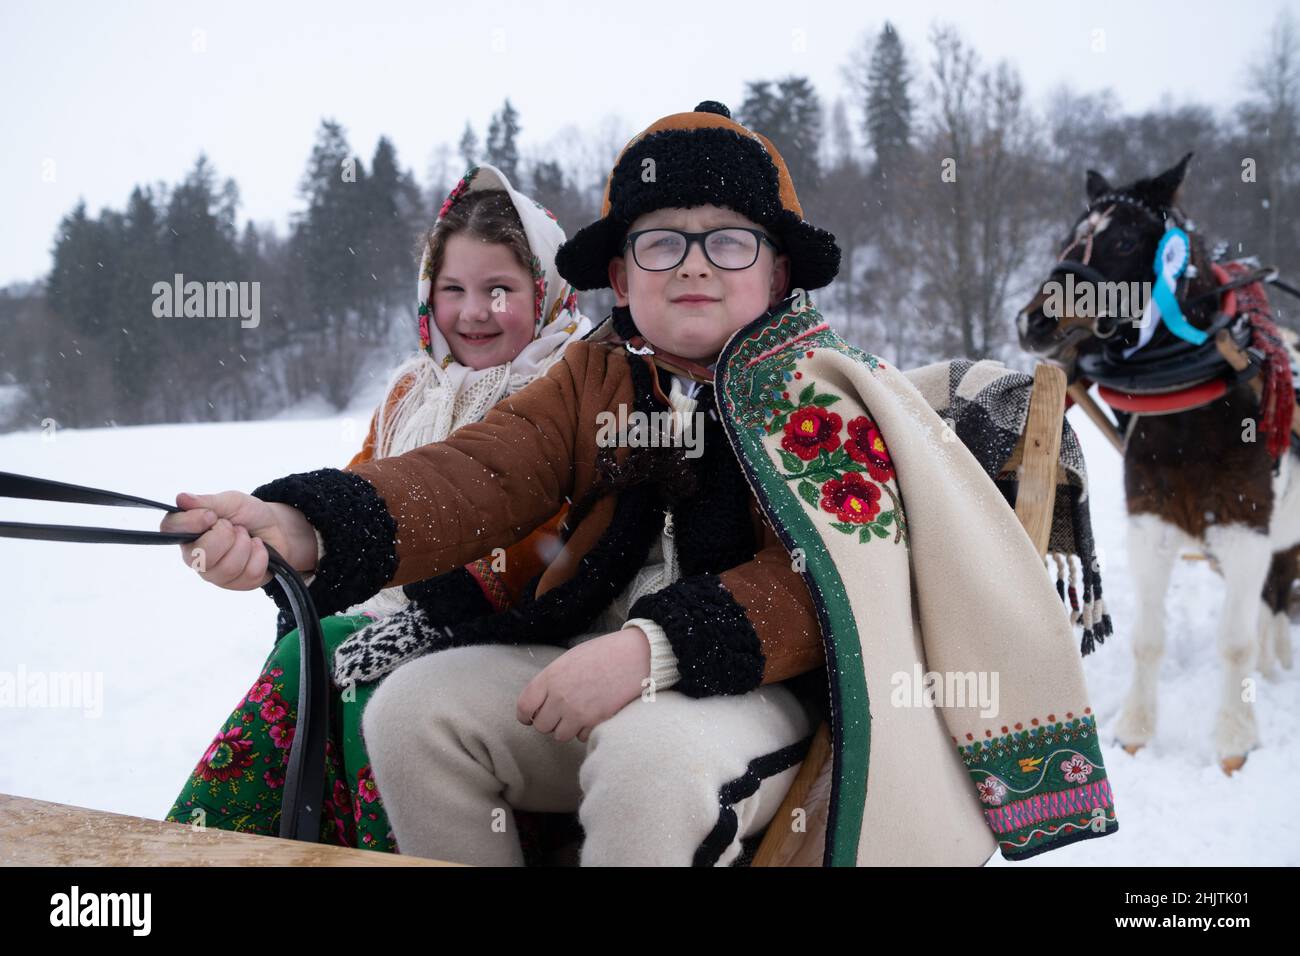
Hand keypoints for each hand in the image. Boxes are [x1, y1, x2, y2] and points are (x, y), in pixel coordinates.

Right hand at [160, 490, 314, 589]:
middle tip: (235, 527)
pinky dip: (259, 556)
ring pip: (227, 568)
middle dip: (226, 536)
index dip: (191, 523)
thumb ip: (207, 502)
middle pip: (201, 555)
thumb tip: (181, 499)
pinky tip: (258, 549)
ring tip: (248, 537)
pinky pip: (248, 575)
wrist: (277, 528)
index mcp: (188, 531)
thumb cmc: (248, 514)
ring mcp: (214, 573)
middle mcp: (195, 555)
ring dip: (245, 546)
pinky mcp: (235, 584)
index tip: (211, 516)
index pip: (171, 530)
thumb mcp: (231, 501)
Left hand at [515, 628, 651, 742]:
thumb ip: (552, 680)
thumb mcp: (570, 659)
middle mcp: (560, 697)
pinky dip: (586, 730)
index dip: (526, 714)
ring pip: (560, 735)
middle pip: (541, 725)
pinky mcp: (595, 722)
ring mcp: (578, 712)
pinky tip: (595, 714)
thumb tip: (541, 699)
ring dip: (567, 728)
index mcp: (550, 677)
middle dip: (549, 721)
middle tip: (561, 713)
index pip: (524, 706)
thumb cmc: (604, 653)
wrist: (636, 656)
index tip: (530, 716)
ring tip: (579, 713)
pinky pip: (581, 737)